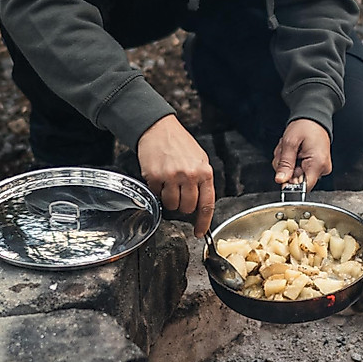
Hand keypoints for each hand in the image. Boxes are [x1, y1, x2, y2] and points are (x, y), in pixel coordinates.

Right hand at [137, 115, 215, 236]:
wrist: (159, 129)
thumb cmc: (180, 143)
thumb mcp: (199, 159)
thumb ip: (202, 180)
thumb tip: (201, 204)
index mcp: (204, 172)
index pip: (207, 204)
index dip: (203, 222)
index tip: (199, 232)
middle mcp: (189, 175)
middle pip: (187, 208)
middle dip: (183, 206)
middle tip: (179, 194)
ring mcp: (172, 177)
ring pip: (171, 205)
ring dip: (169, 200)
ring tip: (169, 184)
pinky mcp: (155, 177)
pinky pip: (157, 195)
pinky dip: (157, 190)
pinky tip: (159, 177)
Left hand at [272, 119, 331, 191]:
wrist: (314, 118)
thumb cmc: (305, 126)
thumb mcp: (290, 142)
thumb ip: (284, 163)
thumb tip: (280, 180)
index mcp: (317, 163)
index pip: (303, 187)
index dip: (289, 183)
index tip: (282, 173)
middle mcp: (322, 168)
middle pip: (297, 180)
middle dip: (286, 167)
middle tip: (285, 152)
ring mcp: (319, 167)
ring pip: (296, 175)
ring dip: (287, 163)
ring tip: (290, 149)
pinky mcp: (316, 165)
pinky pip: (299, 169)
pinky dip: (292, 161)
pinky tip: (294, 151)